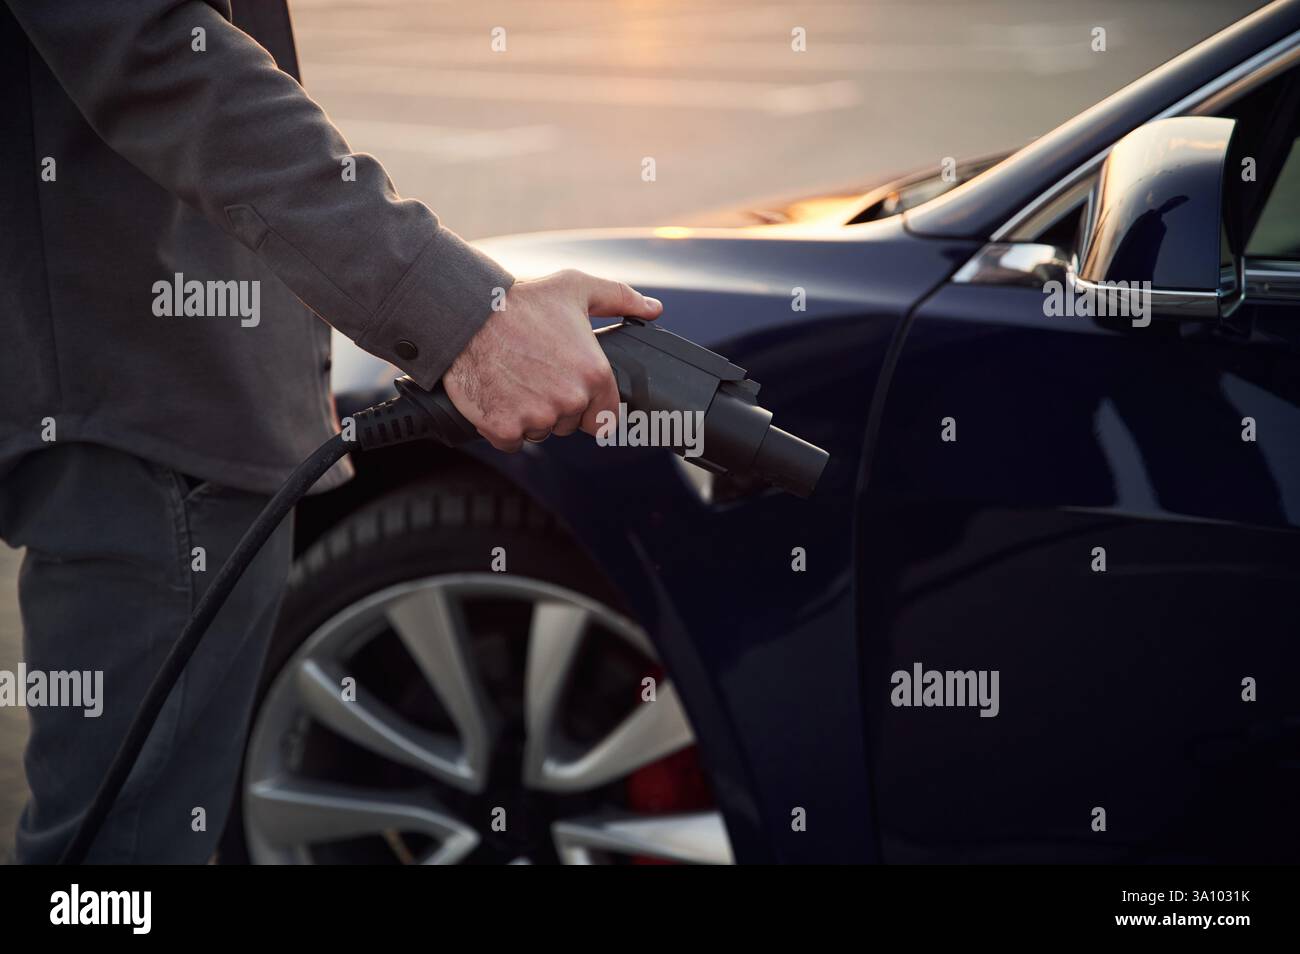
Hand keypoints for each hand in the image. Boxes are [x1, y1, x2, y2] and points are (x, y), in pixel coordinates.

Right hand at [442, 269, 662, 451]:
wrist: (466, 313)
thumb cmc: (521, 300)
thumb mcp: (577, 288)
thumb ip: (621, 299)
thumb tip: (653, 309)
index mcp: (594, 375)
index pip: (603, 418)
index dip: (587, 405)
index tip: (567, 386)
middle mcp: (570, 400)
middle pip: (569, 424)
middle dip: (555, 406)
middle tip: (534, 373)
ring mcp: (536, 417)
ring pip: (539, 433)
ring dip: (528, 416)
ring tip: (513, 379)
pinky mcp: (504, 427)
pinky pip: (510, 441)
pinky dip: (501, 425)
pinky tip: (496, 394)